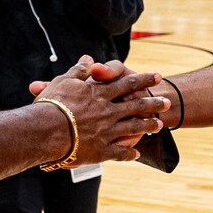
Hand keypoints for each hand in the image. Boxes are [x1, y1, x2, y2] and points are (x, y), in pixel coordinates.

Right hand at [38, 58, 168, 163]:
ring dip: (147, 125)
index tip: (157, 76)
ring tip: (160, 125)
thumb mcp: (63, 82)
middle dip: (153, 103)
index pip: (127, 84)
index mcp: (100, 94)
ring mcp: (107, 132)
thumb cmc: (51, 105)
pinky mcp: (101, 151)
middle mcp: (108, 112)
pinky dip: (129, 153)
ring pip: (133, 127)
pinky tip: (137, 153)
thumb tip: (88, 59)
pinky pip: (119, 152)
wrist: (44, 132)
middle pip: (136, 106)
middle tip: (167, 102)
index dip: (143, 79)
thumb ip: (78, 71)